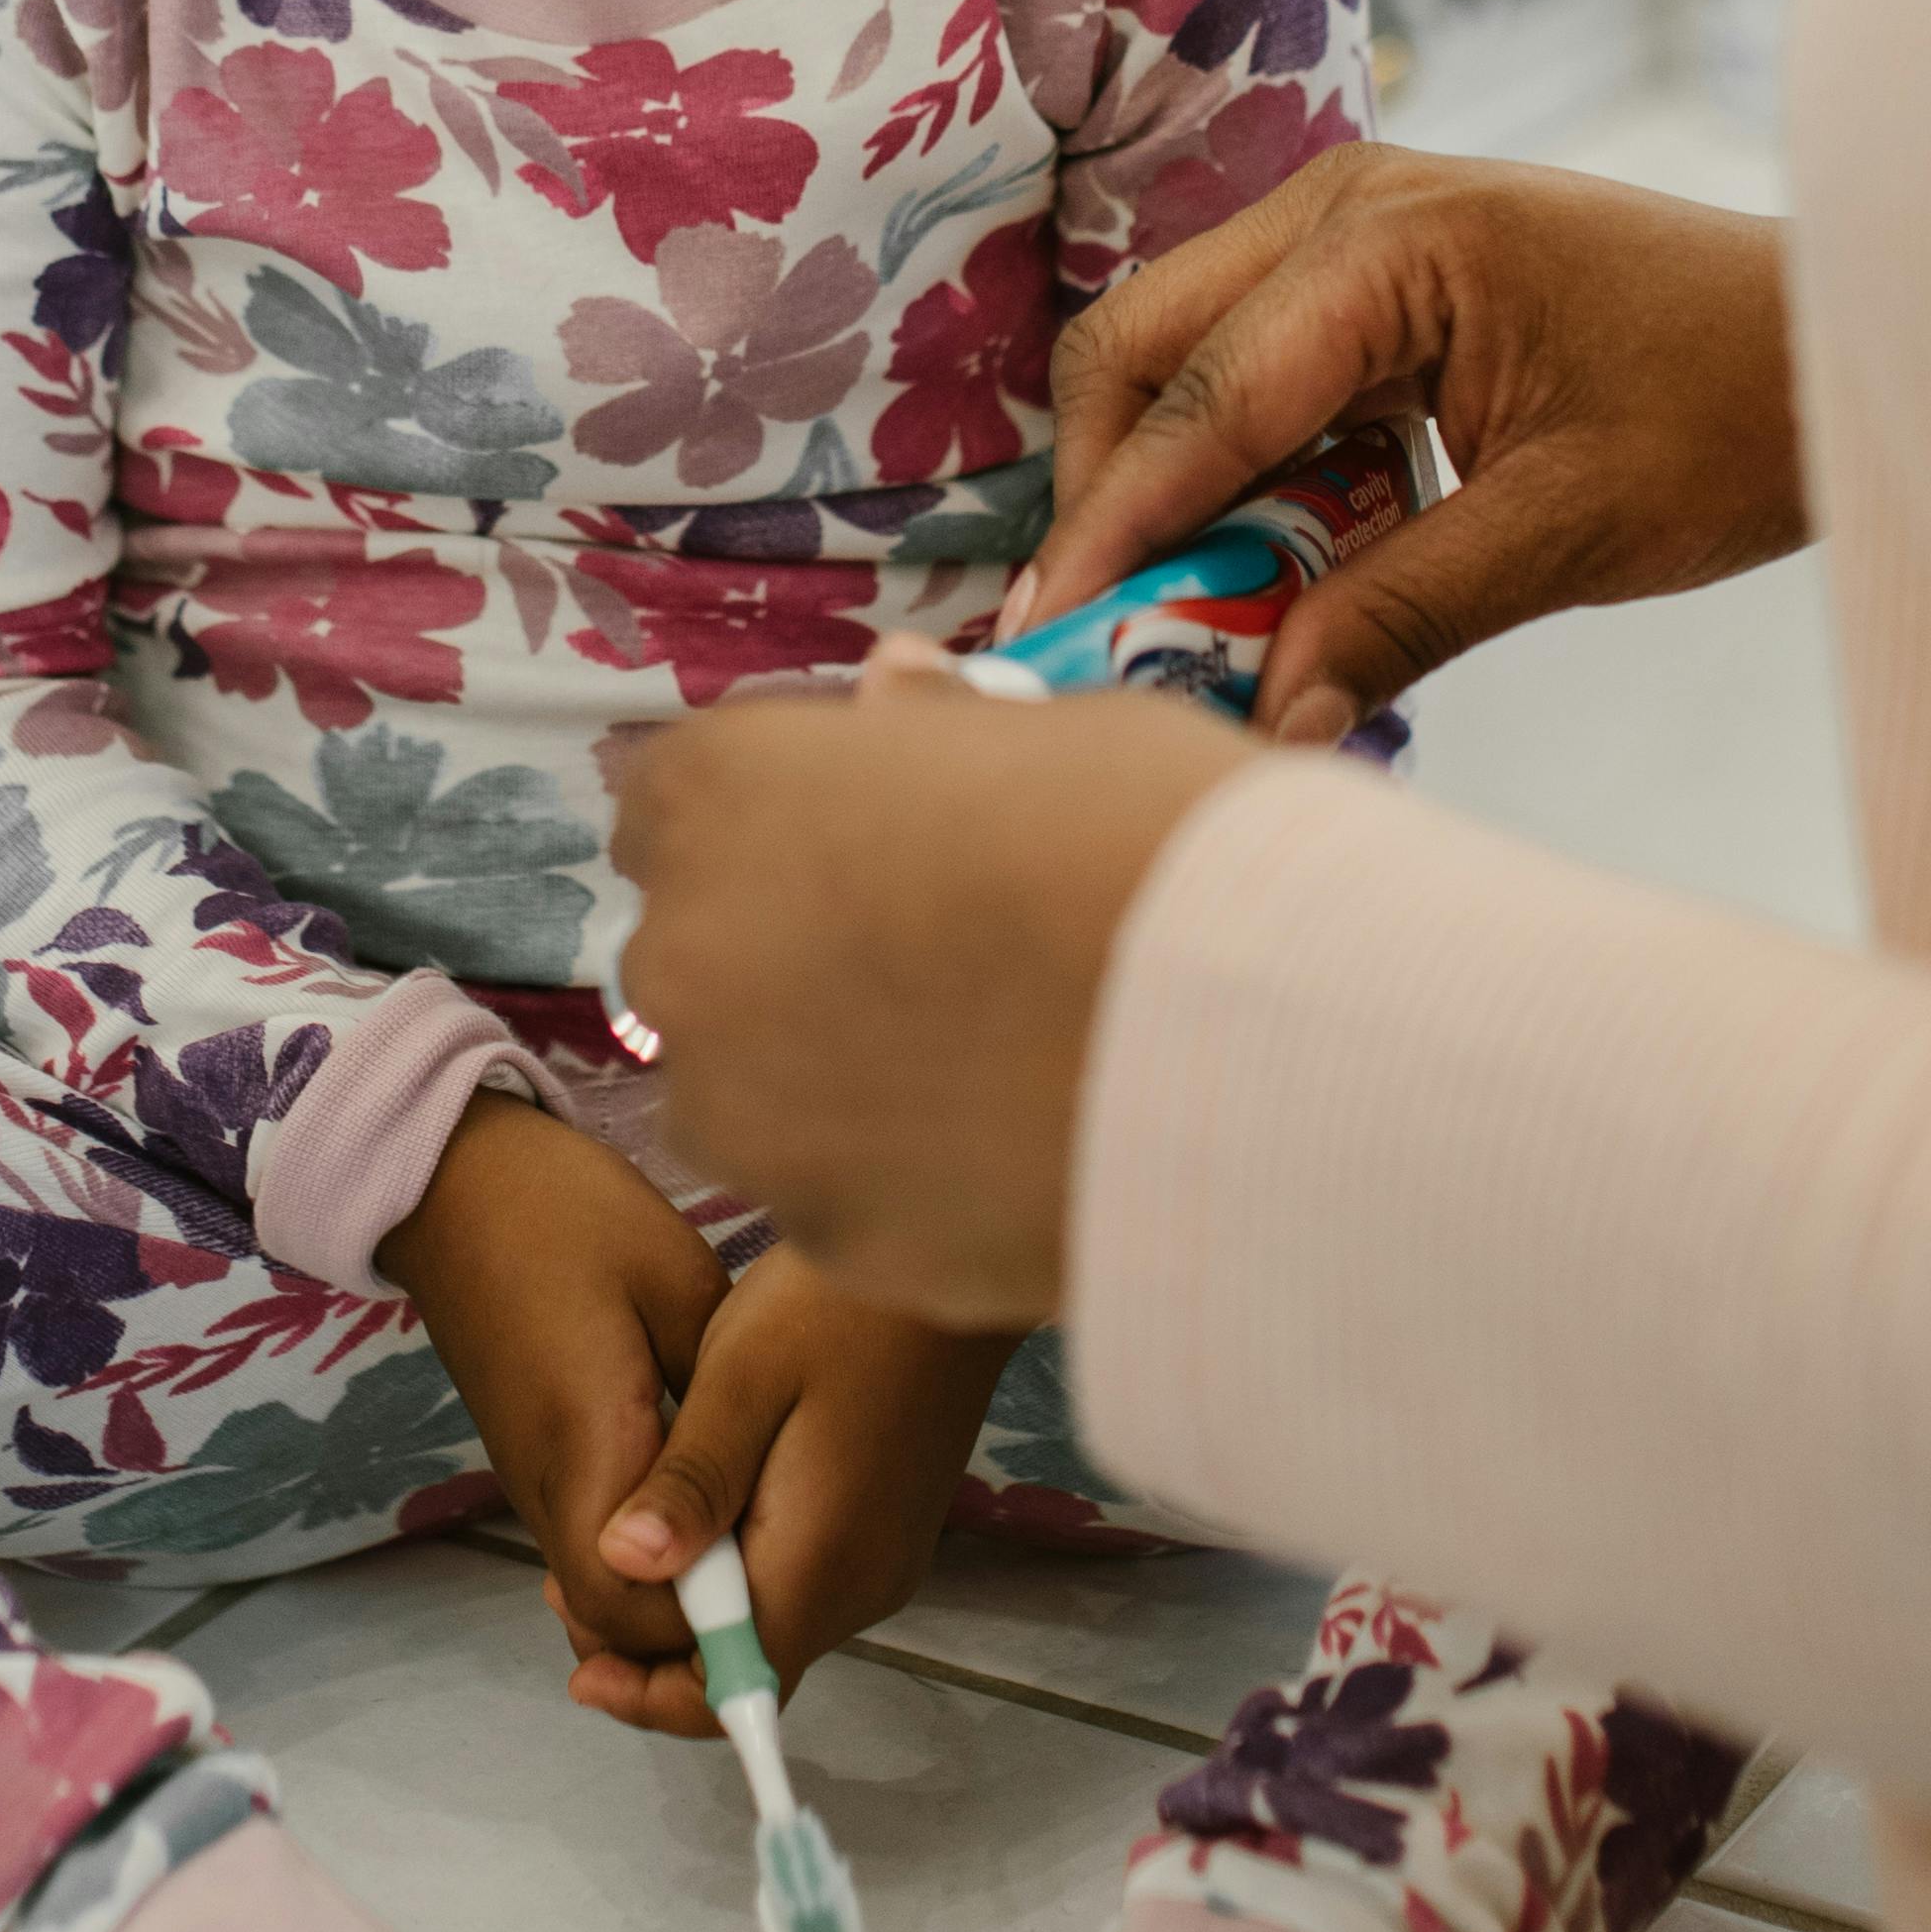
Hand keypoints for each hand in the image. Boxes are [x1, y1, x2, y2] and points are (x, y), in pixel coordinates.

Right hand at [384, 1091, 729, 1672]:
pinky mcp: (531, 1456)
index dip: (700, 1627)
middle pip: (608, 1616)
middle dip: (686, 1626)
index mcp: (587, 1448)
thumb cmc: (568, 1216)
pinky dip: (641, 1553)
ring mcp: (531, 1477)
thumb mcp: (674, 1281)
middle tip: (773, 1576)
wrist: (453, 1182)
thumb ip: (716, 1401)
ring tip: (747, 1544)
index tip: (775, 1590)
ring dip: (664, 1590)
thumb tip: (762, 1485)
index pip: (630, 1604)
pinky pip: (586, 1541)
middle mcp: (547, 1486)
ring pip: (594, 1587)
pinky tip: (701, 1503)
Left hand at [567, 1246, 1013, 1733]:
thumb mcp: (745, 1377)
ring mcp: (882, 1558)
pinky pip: (799, 1581)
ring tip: (618, 1543)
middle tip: (571, 1589)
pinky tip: (690, 1513)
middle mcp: (863, 1586)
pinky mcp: (886, 1525)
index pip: (732, 1686)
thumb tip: (620, 1565)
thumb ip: (689, 1482)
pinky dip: (735, 1573)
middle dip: (659, 1649)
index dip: (650, 1695)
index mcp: (822, 1564)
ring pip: (772, 1624)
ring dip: (694, 1608)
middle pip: (750, 1664)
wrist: (949, 1260)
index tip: (578, 1667)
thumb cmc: (842, 1305)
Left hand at [608, 683, 1249, 1328]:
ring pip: (747, 1097)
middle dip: (782, 959)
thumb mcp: (1053, 735)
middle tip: (934, 968)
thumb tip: (895, 695)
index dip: (774, 827)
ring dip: (823, 1084)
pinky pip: (833, 1199)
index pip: (677, 805)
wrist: (1253, 1041)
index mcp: (721, 789)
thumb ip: (935, 733)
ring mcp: (739, 1112)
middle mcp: (688, 952)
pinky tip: (1008, 1158)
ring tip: (981, 1076)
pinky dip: (893, 1184)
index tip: (862, 849)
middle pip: (696, 955)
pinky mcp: (817, 1236)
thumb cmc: (1157, 837)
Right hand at [1025, 145, 1805, 737]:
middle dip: (1113, 496)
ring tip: (1182, 620)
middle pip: (1145, 350)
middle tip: (1096, 633)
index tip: (1054, 636)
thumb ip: (1404, 613)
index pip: (1204, 395)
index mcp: (1389, 237)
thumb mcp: (1570, 530)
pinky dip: (1246, 480)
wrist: (1843, 342)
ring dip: (1176, 492)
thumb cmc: (1736, 408)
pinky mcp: (1376, 289)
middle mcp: (1345, 208)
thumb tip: (1274, 718)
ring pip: (1187, 366)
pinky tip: (1274, 574)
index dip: (1119, 526)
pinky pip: (1259, 382)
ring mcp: (1354, 238)